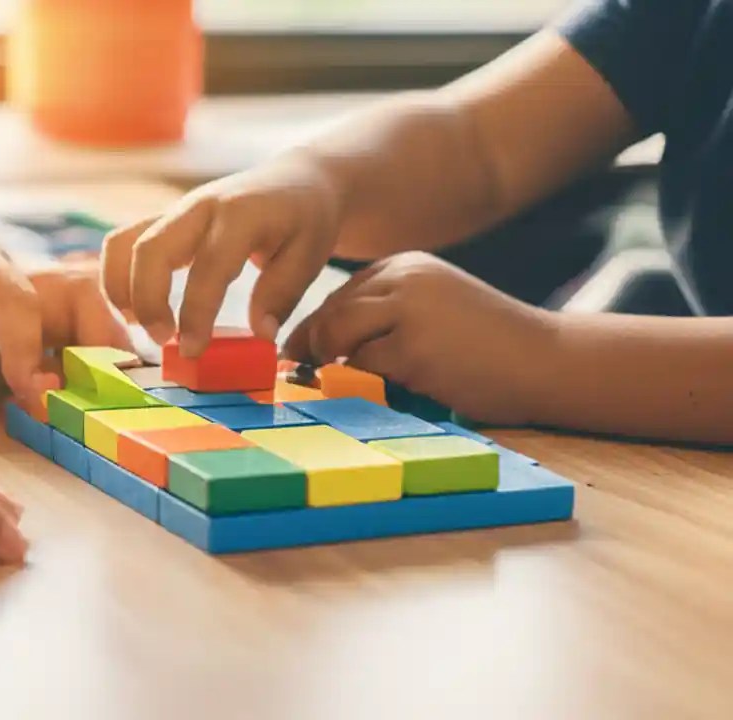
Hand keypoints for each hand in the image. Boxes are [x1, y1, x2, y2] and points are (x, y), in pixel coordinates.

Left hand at [0, 226, 126, 420]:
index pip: (19, 297)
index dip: (28, 347)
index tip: (29, 393)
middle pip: (74, 289)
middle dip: (99, 337)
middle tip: (112, 391)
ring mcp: (7, 293)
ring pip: (76, 309)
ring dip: (96, 350)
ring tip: (106, 398)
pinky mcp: (5, 321)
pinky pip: (56, 334)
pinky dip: (76, 362)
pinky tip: (81, 398)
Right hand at [101, 152, 342, 356]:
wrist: (297, 178)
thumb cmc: (305, 219)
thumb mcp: (310, 255)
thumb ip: (281, 294)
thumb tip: (259, 336)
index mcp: (240, 215)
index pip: (209, 266)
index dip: (196, 312)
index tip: (193, 350)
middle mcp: (199, 207)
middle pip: (149, 249)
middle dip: (146, 301)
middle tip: (162, 341)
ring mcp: (175, 211)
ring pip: (123, 242)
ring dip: (120, 288)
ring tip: (138, 325)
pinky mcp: (162, 220)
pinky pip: (122, 242)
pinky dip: (117, 277)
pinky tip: (134, 309)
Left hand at [287, 252, 556, 423]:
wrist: (547, 360)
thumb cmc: (487, 345)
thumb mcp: (432, 309)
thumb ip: (384, 315)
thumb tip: (317, 348)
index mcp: (406, 265)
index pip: (340, 294)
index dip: (317, 329)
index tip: (305, 357)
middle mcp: (404, 278)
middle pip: (331, 312)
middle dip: (313, 348)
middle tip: (304, 378)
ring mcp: (409, 310)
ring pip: (339, 337)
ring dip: (336, 366)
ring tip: (348, 385)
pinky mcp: (413, 348)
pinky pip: (363, 367)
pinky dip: (364, 384)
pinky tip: (384, 393)